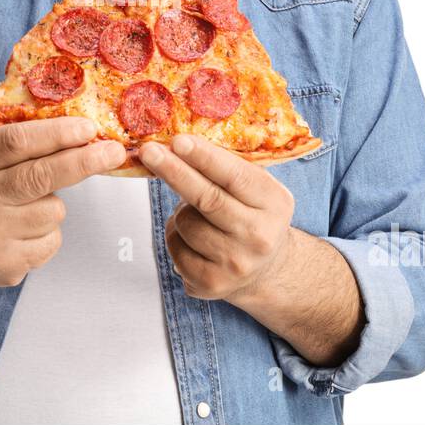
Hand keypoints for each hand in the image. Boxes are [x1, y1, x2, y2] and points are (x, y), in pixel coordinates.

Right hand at [0, 117, 125, 287]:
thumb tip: (83, 132)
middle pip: (41, 176)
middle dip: (85, 162)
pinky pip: (52, 241)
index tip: (89, 128)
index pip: (18, 142)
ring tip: (27, 208)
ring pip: (54, 211)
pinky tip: (24, 233)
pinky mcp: (5, 264)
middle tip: (113, 152)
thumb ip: (21, 145)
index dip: (58, 133)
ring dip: (53, 206)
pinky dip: (48, 234)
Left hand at [142, 134, 294, 304]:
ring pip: (185, 222)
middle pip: (207, 199)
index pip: (234, 176)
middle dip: (174, 171)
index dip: (203, 157)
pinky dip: (175, 234)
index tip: (178, 141)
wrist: (265, 270)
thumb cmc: (252, 216)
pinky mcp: (211, 283)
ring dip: (179, 210)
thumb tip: (178, 143)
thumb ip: (227, 167)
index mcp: (274, 203)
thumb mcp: (256, 189)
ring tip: (195, 211)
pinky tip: (193, 236)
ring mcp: (235, 263)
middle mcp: (259, 236)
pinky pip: (175, 246)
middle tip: (149, 152)